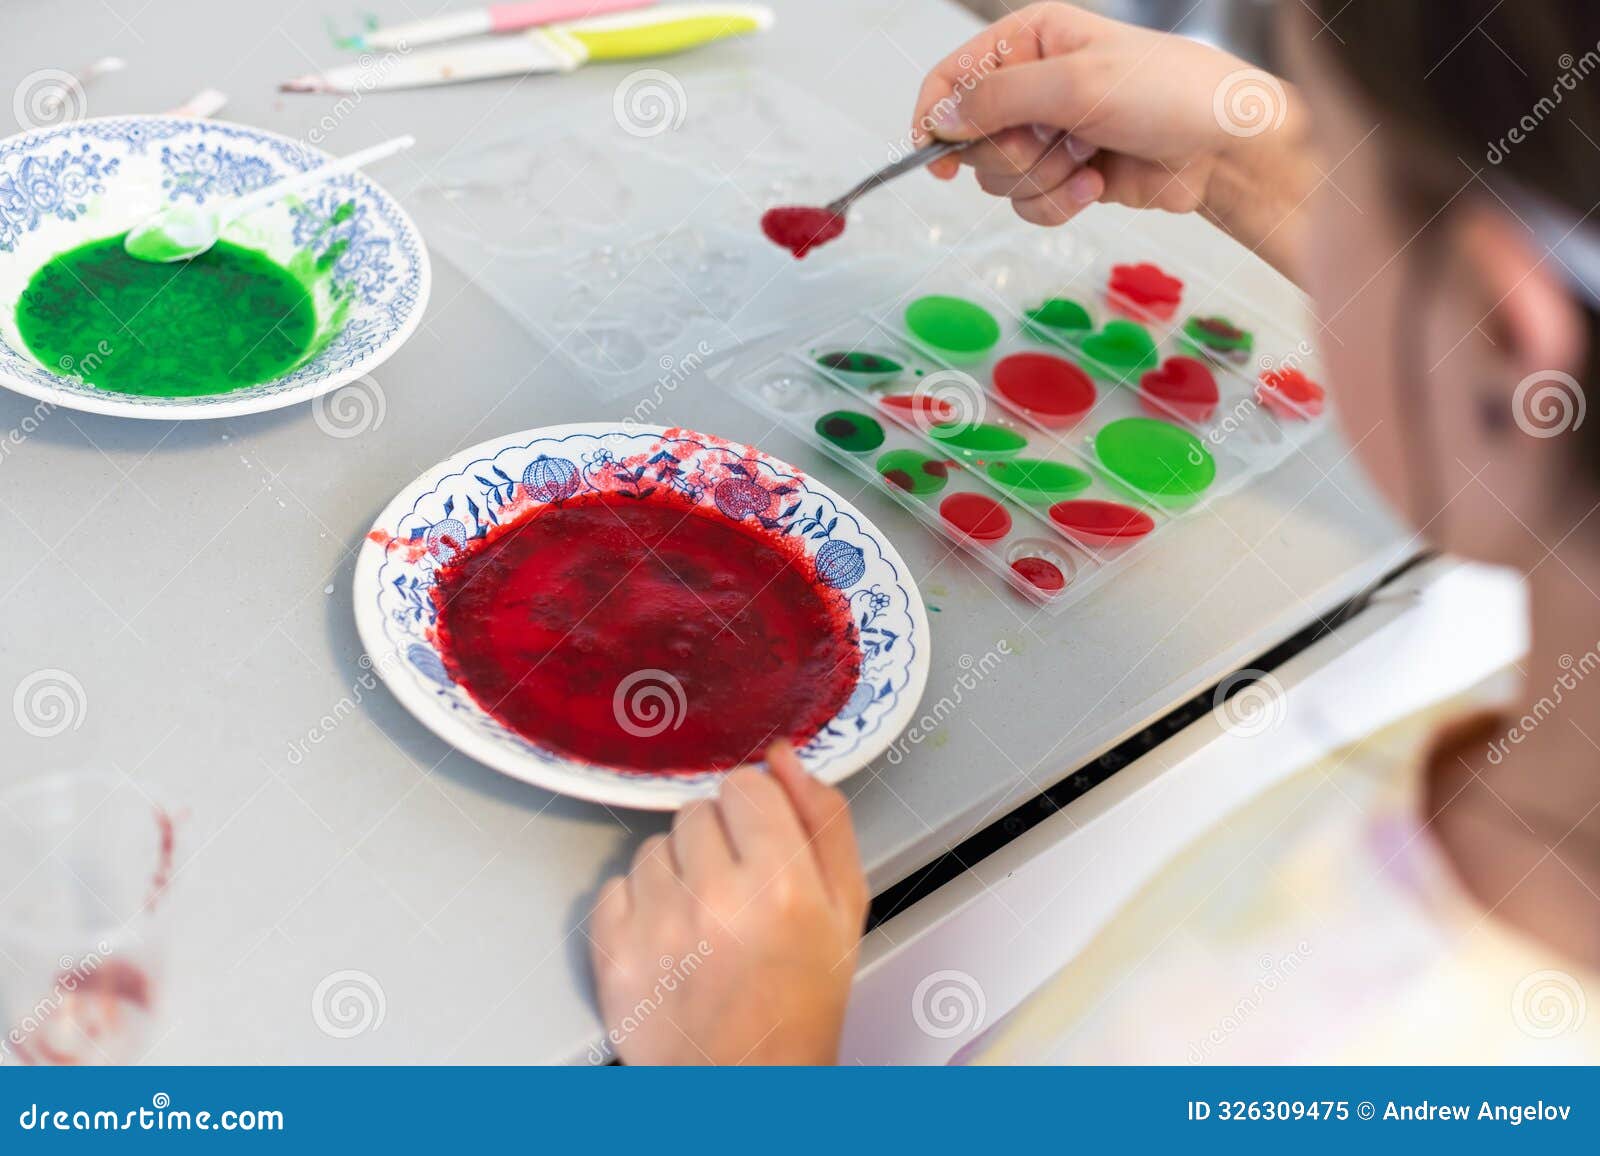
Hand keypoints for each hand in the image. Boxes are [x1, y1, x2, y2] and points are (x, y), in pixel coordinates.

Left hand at [588, 741, 868, 1064]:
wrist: (744, 1087)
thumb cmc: (799, 1004)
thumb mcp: (844, 911)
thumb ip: (824, 822)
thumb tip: (786, 758)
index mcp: (783, 883)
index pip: (744, 785)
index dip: (754, 814)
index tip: (760, 844)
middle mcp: (716, 897)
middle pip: (696, 811)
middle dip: (716, 843)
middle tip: (736, 895)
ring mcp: (656, 924)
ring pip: (653, 847)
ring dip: (675, 873)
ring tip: (702, 922)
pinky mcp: (612, 950)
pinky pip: (614, 886)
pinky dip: (637, 908)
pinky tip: (668, 939)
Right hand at [912, 2, 1312, 274]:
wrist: (1225, 148)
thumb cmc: (1169, 93)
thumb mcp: (1075, 84)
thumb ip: (997, 100)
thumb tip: (940, 119)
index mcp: (1030, 41)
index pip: (952, 78)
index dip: (935, 118)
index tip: (937, 155)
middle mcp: (1033, 86)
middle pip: (972, 140)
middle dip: (1012, 154)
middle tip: (1057, 140)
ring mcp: (1049, 134)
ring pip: (999, 180)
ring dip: (1042, 180)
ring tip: (1088, 159)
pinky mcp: (1065, 175)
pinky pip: (1028, 206)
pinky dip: (1058, 203)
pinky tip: (1095, 185)